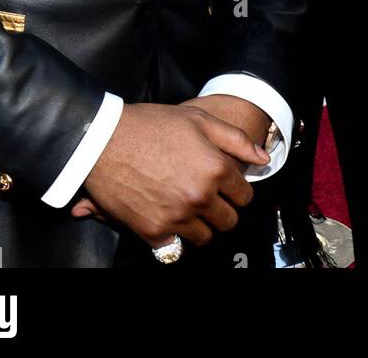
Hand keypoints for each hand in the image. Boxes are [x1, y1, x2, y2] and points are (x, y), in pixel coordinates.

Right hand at [72, 100, 268, 248]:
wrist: (104, 139)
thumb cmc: (152, 125)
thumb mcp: (199, 119)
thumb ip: (236, 140)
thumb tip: (262, 158)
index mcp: (216, 168)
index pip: (245, 196)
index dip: (237, 190)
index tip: (226, 186)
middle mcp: (200, 196)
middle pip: (229, 221)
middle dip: (223, 210)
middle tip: (208, 198)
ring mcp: (177, 217)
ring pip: (205, 237)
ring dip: (201, 225)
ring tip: (188, 208)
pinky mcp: (153, 231)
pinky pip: (176, 248)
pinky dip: (175, 237)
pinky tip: (168, 217)